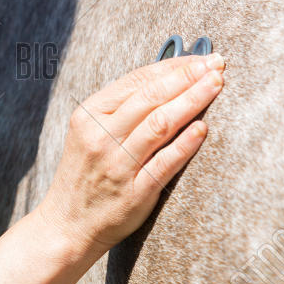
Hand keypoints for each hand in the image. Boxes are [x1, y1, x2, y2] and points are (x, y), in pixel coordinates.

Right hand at [37, 52, 225, 259]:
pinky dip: (185, 144)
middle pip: (151, 97)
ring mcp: (117, 165)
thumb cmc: (86, 175)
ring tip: (217, 85)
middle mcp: (101, 137)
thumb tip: (168, 78)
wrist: (66, 225)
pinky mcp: (133, 193)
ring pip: (160, 124)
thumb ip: (121, 108)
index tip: (201, 58)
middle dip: (188, 77)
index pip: (137, 80)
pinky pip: (164, 164)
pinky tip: (204, 129)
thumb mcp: (90, 133)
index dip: (173, 66)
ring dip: (192, 101)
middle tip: (217, 64)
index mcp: (89, 115)